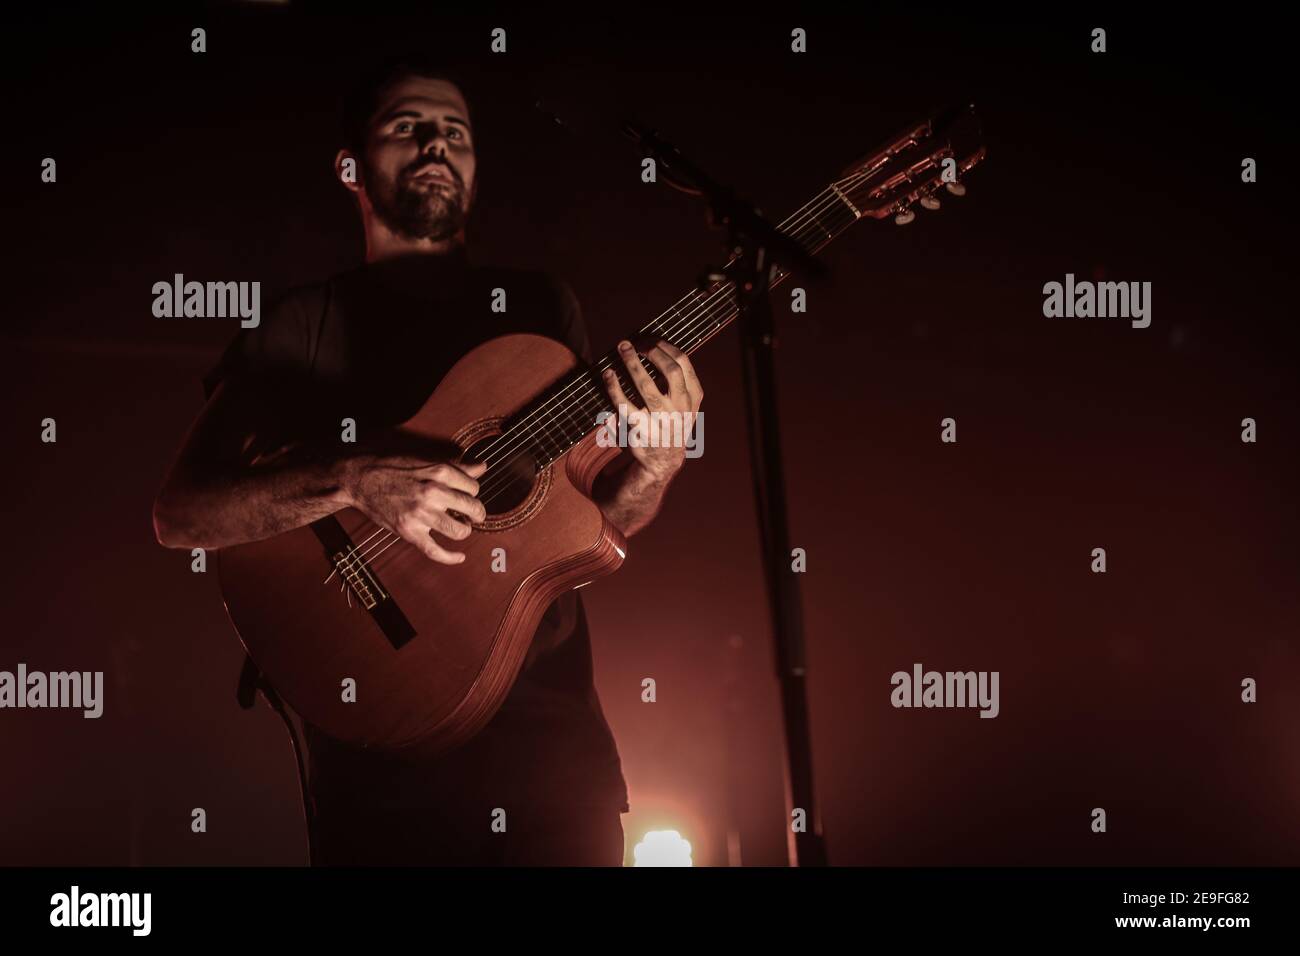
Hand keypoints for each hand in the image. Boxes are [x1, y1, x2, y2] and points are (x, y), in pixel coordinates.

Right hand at [341, 454, 487, 563]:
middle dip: (476, 513)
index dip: (472, 492)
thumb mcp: (426, 460)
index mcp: (440, 472)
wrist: (361, 479)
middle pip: (473, 509)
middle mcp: (434, 493)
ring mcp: (421, 515)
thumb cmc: (394, 466)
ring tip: (460, 526)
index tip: (465, 494)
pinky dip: (451, 558)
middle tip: (471, 513)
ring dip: (464, 530)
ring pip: (460, 531)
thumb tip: (482, 467)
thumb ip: (457, 466)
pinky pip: (435, 551)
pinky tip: (460, 558)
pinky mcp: (409, 532)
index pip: (474, 487)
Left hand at [601, 339, 703, 482]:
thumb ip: (679, 380)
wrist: (663, 459)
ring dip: (632, 363)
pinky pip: (625, 404)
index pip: (683, 362)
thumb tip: (654, 345)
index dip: (665, 346)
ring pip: (646, 385)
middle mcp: (681, 408)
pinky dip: (614, 387)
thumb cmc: (671, 422)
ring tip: (622, 349)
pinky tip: (608, 374)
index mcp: (693, 397)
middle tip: (634, 343)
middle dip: (651, 351)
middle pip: (670, 370)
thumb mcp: (686, 404)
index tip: (650, 339)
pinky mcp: (642, 430)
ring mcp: (662, 420)